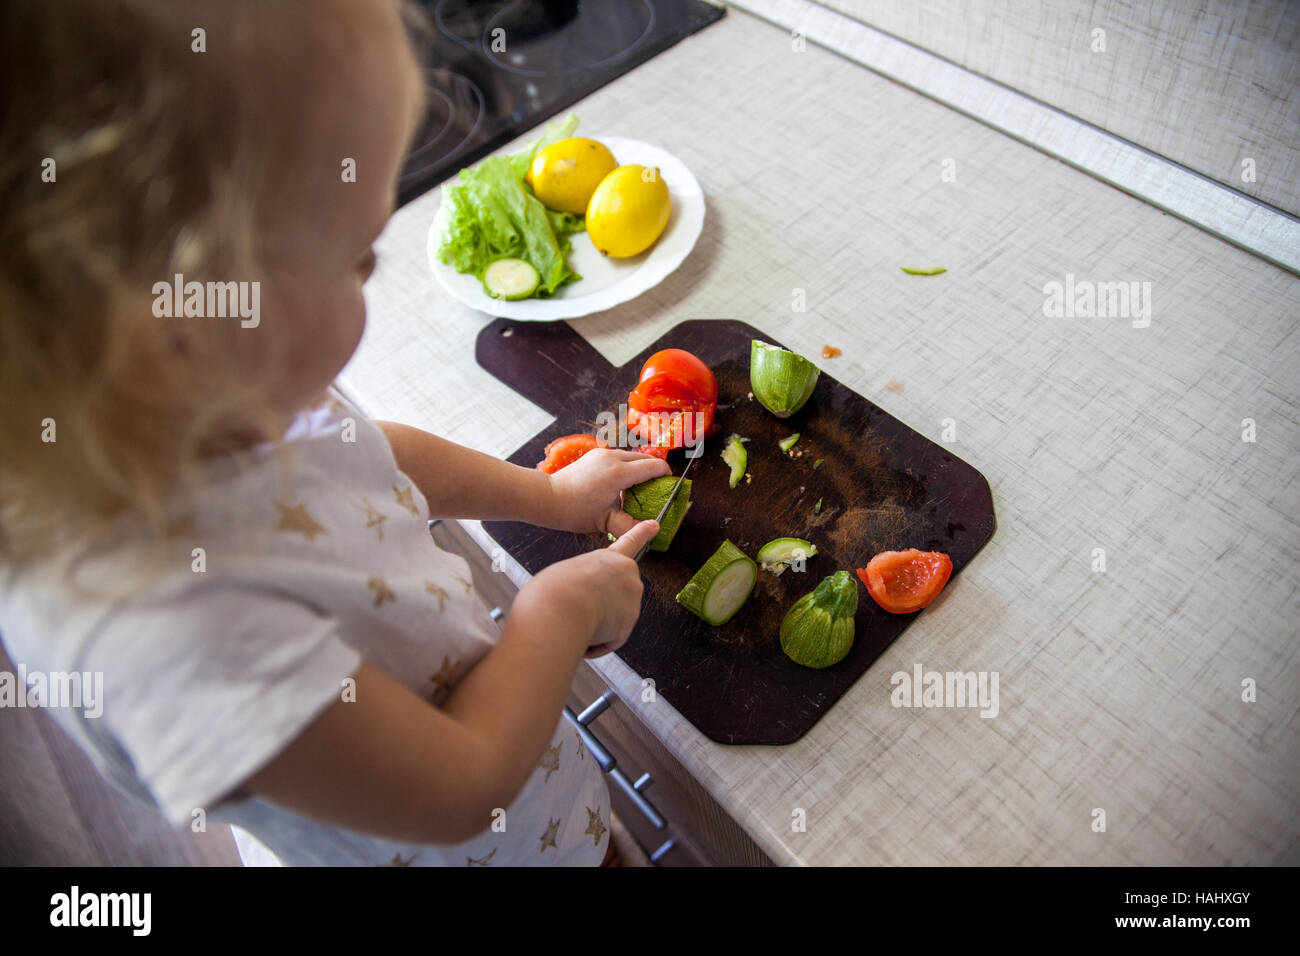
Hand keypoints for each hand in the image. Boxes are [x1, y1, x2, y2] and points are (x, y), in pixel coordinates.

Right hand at [519, 519, 659, 658]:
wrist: (559, 610)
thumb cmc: (552, 590)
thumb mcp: (565, 574)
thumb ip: (583, 582)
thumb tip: (585, 605)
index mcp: (608, 558)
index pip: (629, 542)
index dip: (641, 533)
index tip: (654, 525)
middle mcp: (627, 575)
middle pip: (614, 595)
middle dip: (598, 605)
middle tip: (576, 606)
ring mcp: (632, 601)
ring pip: (610, 620)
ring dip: (594, 624)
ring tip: (576, 616)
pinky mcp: (629, 626)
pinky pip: (609, 640)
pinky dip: (594, 643)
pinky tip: (583, 634)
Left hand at [545, 447, 671, 534]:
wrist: (547, 498)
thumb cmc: (574, 510)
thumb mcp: (605, 522)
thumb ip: (630, 525)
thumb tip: (649, 530)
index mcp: (619, 473)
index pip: (653, 466)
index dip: (666, 475)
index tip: (670, 486)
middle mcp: (613, 458)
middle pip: (645, 458)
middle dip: (654, 472)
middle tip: (656, 491)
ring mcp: (602, 454)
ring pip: (631, 457)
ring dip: (639, 469)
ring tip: (637, 490)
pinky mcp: (595, 455)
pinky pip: (618, 458)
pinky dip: (626, 468)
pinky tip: (621, 486)